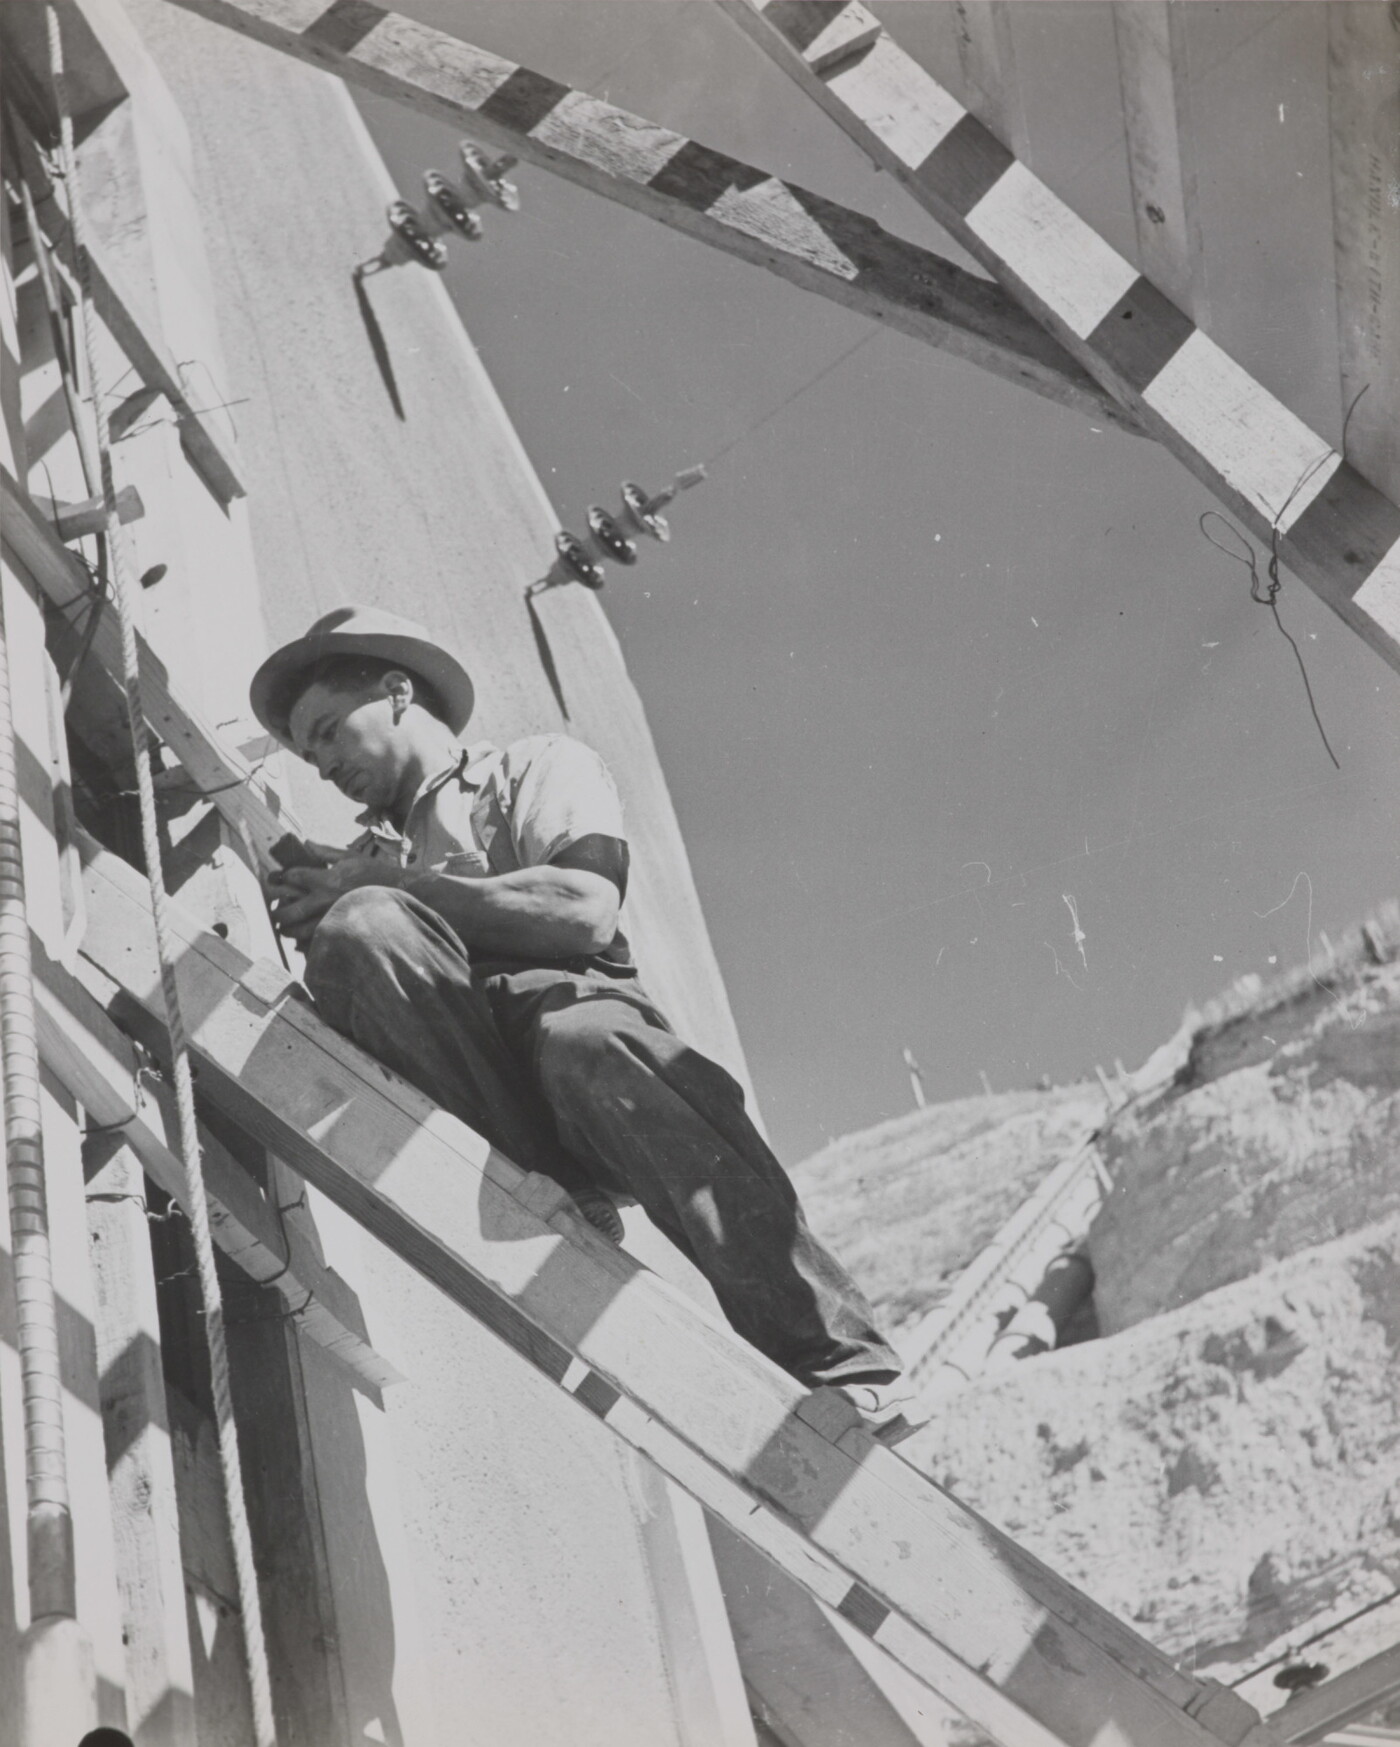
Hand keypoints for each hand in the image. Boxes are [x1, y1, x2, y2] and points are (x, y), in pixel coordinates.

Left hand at [264, 857, 399, 947]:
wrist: (399, 892)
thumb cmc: (375, 873)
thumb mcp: (350, 856)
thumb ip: (325, 851)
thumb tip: (305, 842)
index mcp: (326, 879)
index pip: (293, 877)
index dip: (281, 877)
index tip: (280, 878)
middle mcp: (325, 900)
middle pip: (289, 910)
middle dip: (276, 911)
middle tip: (274, 911)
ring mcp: (331, 918)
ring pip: (298, 930)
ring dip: (287, 929)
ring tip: (285, 926)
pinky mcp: (340, 931)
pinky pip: (315, 942)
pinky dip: (304, 942)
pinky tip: (302, 938)